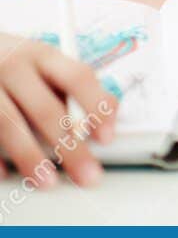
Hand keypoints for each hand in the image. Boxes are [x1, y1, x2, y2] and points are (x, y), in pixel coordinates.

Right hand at [0, 33, 118, 187]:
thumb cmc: (15, 63)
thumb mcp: (43, 63)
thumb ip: (70, 87)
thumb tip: (107, 116)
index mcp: (42, 56)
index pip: (78, 78)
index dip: (96, 107)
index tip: (107, 137)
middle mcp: (14, 68)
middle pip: (46, 109)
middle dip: (69, 147)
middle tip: (86, 174)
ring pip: (8, 125)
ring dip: (30, 157)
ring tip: (47, 181)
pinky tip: (5, 174)